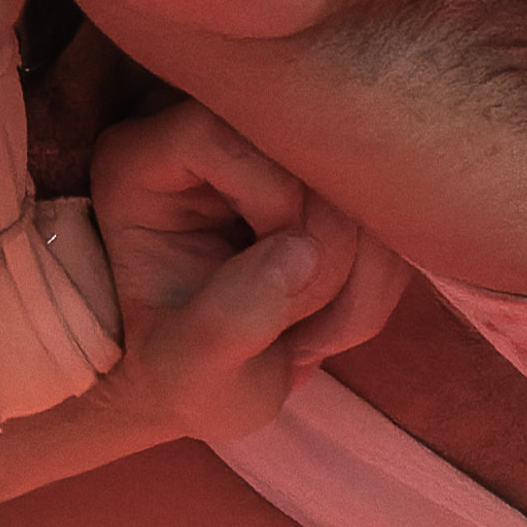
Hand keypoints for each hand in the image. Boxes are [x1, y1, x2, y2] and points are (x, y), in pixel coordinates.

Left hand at [73, 102, 410, 445]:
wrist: (223, 392)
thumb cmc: (185, 378)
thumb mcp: (190, 371)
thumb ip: (228, 319)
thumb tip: (301, 251)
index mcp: (138, 165)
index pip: (216, 134)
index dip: (267, 199)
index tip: (275, 272)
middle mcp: (204, 134)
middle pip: (307, 144)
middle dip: (330, 249)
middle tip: (300, 326)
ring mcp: (273, 149)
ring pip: (360, 174)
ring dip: (362, 271)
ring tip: (310, 337)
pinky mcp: (328, 176)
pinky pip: (389, 201)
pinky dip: (382, 272)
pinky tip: (340, 320)